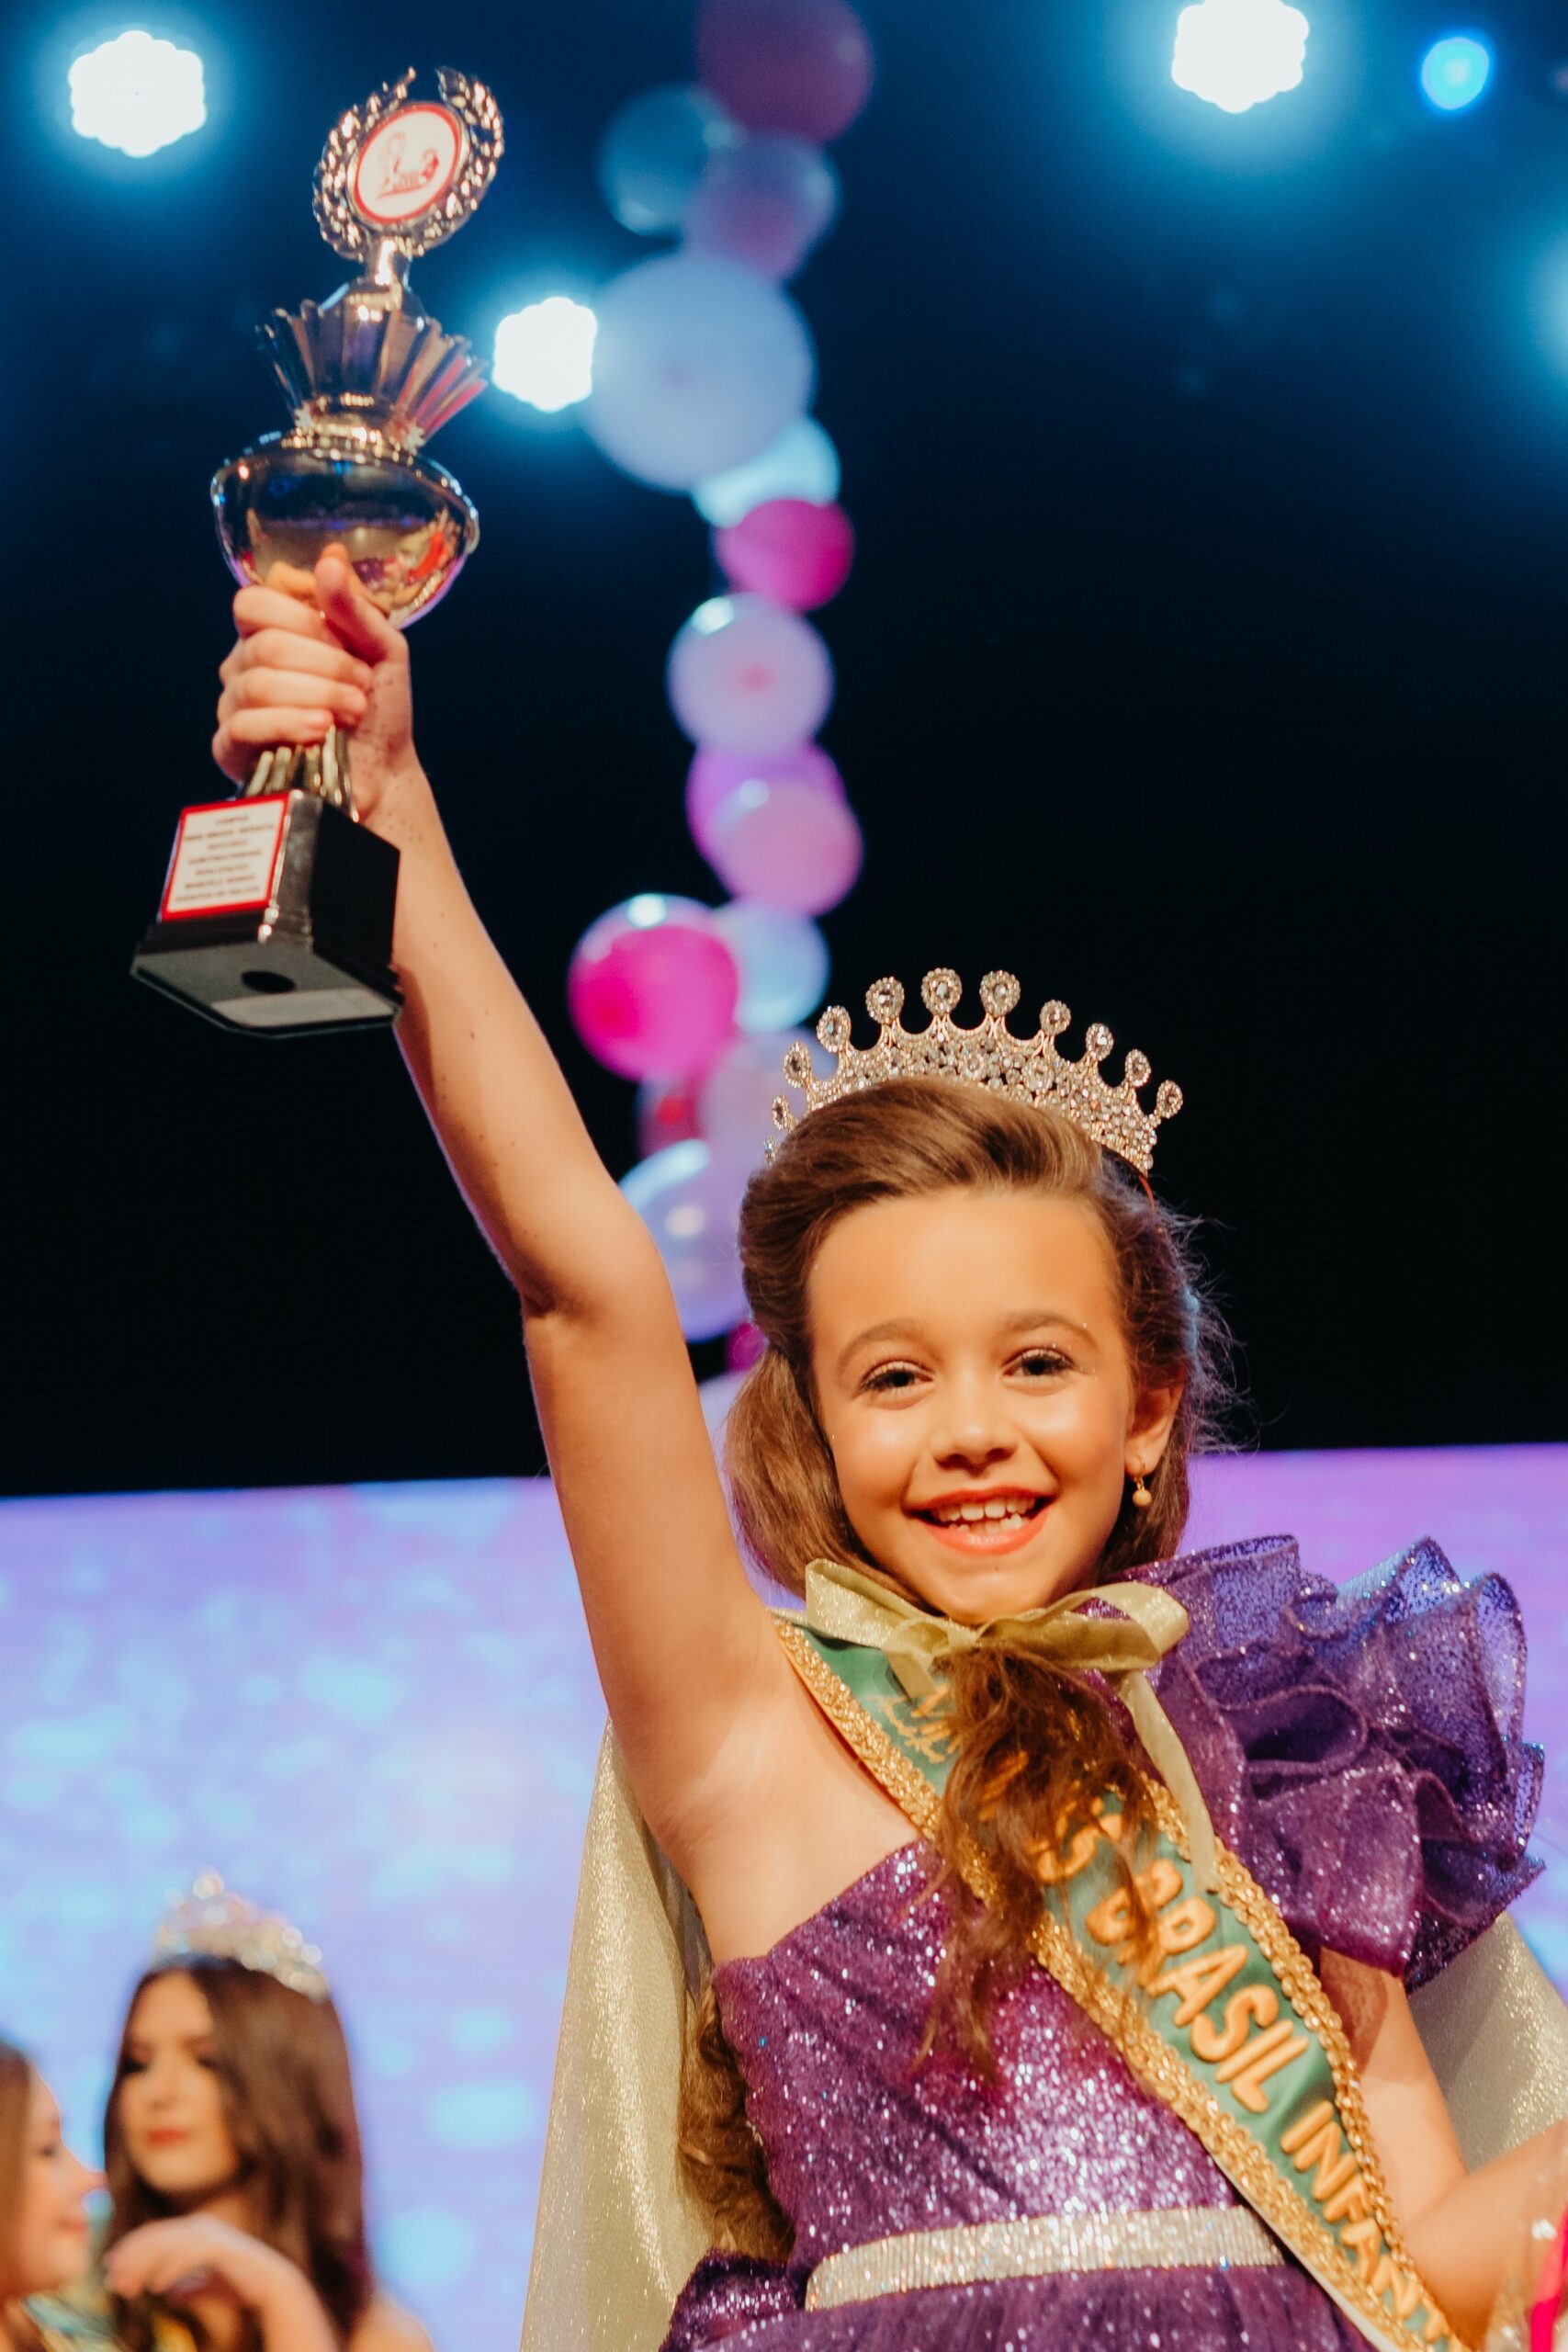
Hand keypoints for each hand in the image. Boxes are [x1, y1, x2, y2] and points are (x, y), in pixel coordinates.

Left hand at [105, 2216, 295, 2312]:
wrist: (271, 2285)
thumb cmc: (239, 2284)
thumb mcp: (205, 2285)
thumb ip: (187, 2285)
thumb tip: (169, 2294)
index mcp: (195, 2230)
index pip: (154, 2234)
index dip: (129, 2249)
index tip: (109, 2268)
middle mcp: (200, 2226)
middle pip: (155, 2237)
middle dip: (130, 2260)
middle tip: (112, 2282)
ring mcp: (210, 2234)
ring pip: (167, 2246)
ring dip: (143, 2267)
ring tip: (128, 2288)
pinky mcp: (220, 2247)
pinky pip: (187, 2256)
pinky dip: (169, 2270)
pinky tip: (156, 2288)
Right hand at [213, 551, 417, 828]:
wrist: (384, 770)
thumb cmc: (380, 707)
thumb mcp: (382, 650)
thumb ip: (354, 607)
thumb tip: (330, 558)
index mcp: (271, 633)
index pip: (254, 602)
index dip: (301, 618)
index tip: (346, 642)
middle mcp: (244, 664)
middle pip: (264, 645)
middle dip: (325, 665)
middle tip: (361, 686)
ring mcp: (233, 705)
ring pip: (257, 684)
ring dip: (318, 696)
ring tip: (353, 712)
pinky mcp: (230, 748)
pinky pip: (243, 725)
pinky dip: (288, 723)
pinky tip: (321, 730)